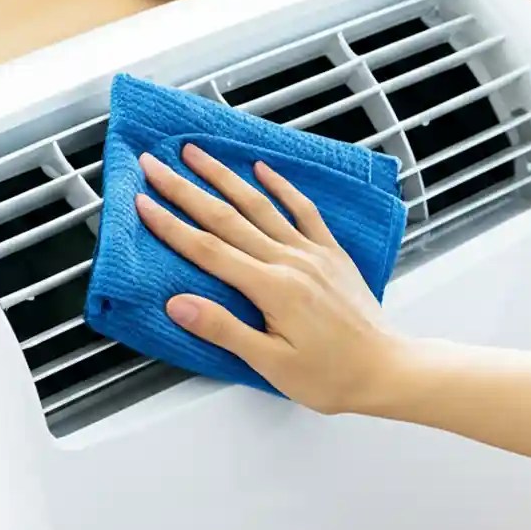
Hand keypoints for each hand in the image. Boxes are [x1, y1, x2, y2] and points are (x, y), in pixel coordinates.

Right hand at [134, 144, 405, 413]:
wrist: (387, 370)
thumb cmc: (330, 376)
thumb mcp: (271, 363)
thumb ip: (224, 329)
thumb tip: (179, 304)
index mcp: (271, 288)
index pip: (207, 250)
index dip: (171, 225)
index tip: (143, 203)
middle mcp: (290, 262)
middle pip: (225, 218)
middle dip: (185, 189)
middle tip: (155, 165)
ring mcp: (311, 253)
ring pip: (259, 204)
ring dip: (224, 176)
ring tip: (197, 153)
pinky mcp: (330, 253)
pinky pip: (303, 210)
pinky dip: (281, 186)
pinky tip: (263, 168)